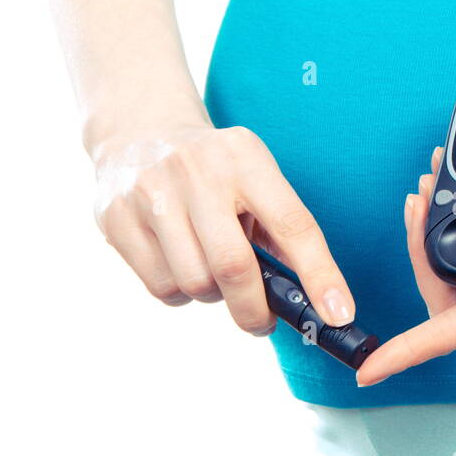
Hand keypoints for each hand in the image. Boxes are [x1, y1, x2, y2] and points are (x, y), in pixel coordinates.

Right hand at [92, 123, 354, 334]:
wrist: (139, 133)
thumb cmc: (217, 172)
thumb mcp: (256, 179)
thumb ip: (281, 230)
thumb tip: (318, 298)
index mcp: (247, 158)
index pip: (293, 224)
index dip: (320, 275)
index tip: (340, 315)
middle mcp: (198, 170)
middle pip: (234, 266)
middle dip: (254, 309)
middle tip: (263, 322)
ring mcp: (151, 192)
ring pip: (194, 283)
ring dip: (212, 295)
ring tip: (211, 270)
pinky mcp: (115, 218)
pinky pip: (160, 286)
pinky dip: (179, 292)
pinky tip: (179, 263)